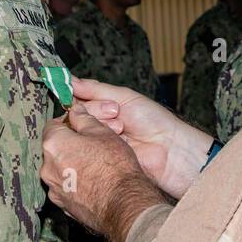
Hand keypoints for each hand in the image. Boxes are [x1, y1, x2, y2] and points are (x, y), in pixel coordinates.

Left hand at [41, 102, 166, 241]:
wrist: (123, 203)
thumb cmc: (114, 166)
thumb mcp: (102, 132)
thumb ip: (84, 118)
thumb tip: (76, 110)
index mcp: (53, 144)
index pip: (52, 126)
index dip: (68, 123)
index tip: (81, 125)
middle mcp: (47, 168)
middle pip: (55, 149)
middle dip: (70, 145)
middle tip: (92, 145)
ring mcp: (54, 189)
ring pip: (60, 169)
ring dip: (72, 164)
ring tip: (95, 165)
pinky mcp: (63, 205)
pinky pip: (66, 187)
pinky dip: (75, 183)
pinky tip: (94, 183)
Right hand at [70, 77, 213, 198]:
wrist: (170, 150)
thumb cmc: (154, 121)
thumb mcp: (125, 97)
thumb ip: (95, 89)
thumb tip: (71, 80)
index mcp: (102, 109)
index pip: (77, 102)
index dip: (77, 99)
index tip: (76, 97)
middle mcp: (98, 126)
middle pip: (77, 117)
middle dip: (97, 112)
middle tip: (116, 113)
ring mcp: (99, 144)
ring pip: (83, 132)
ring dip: (102, 126)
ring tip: (122, 128)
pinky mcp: (101, 161)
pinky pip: (89, 150)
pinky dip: (101, 142)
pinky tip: (117, 138)